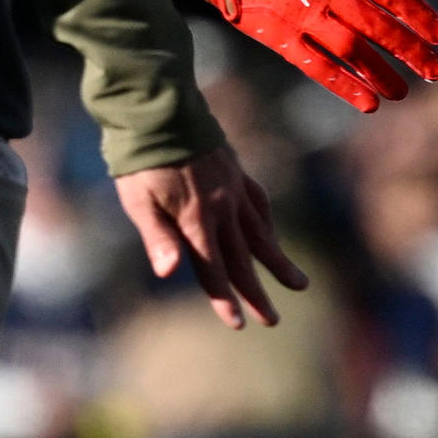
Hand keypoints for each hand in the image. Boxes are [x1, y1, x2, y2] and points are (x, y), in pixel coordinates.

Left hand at [115, 151, 307, 327]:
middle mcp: (222, 209)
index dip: (225, 300)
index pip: (213, 269)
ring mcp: (233, 190)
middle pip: (243, 259)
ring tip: (299, 284)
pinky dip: (268, 224)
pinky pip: (259, 204)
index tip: (239, 325)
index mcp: (195, 221)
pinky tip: (270, 234)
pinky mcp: (236, 173)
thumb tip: (169, 273)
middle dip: (257, 293)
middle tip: (273, 320)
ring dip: (278, 262)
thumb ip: (157, 238)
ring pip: (261, 234)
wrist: (159, 112)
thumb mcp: (138, 201)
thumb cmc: (140, 161)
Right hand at [185, 0, 437, 112]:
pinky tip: (368, 102)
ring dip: (381, 73)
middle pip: (378, 27)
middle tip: (437, 72)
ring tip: (405, 92)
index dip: (420, 14)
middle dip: (411, 51)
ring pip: (352, 52)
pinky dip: (343, 85)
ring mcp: (302, 16)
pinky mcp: (280, 37)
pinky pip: (316, 66)